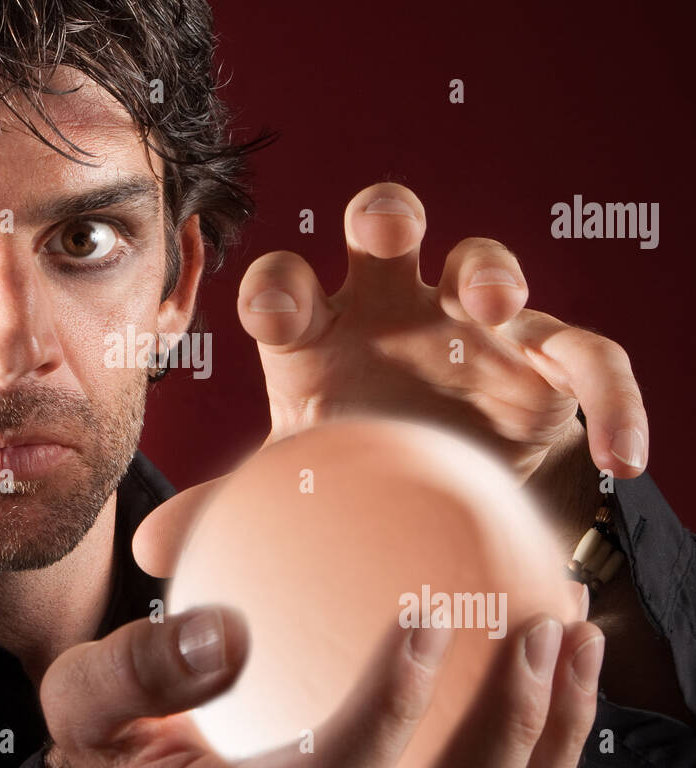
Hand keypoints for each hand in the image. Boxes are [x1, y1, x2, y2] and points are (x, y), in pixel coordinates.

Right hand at [40, 602, 604, 767]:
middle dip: (507, 734)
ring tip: (577, 642)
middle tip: (540, 628)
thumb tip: (229, 630)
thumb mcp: (84, 694)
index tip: (423, 614)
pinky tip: (555, 667)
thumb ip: (142, 666)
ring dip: (547, 746)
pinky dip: (537, 751)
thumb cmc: (111, 739)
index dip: (387, 713)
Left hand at [135, 181, 647, 577]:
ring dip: (491, 268)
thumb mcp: (301, 494)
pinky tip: (621, 456)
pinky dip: (610, 398)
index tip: (278, 318)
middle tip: (387, 233)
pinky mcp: (545, 366)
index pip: (287, 285)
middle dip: (385, 216)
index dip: (278, 288)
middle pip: (386, 228)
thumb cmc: (362, 483)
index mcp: (320, 340)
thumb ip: (233, 513)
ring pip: (484, 260)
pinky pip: (589, 357)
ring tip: (492, 306)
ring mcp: (473, 331)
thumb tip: (146, 551)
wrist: (457, 517)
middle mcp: (393, 315)